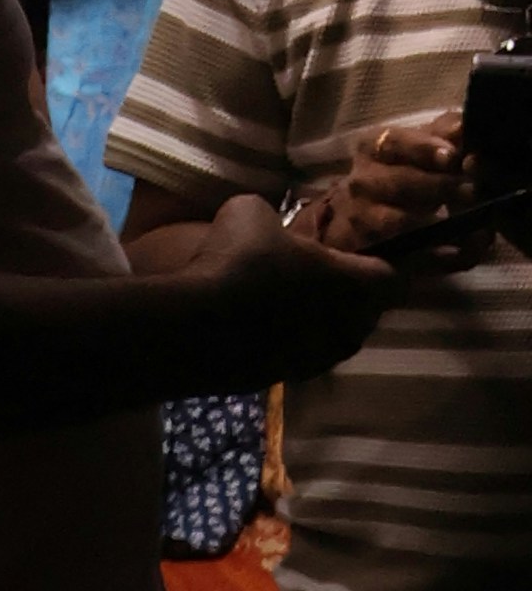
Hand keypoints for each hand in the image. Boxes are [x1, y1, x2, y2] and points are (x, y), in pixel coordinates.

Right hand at [179, 189, 393, 379]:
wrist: (196, 327)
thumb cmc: (239, 263)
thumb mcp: (253, 212)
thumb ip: (276, 219)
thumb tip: (270, 227)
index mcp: (355, 286)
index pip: (394, 277)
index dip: (387, 261)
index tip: (371, 250)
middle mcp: (349, 328)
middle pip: (366, 308)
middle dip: (349, 289)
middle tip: (319, 268)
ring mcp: (319, 360)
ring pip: (334, 334)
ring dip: (319, 315)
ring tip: (286, 295)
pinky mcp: (288, 378)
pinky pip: (302, 352)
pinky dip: (289, 337)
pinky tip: (257, 320)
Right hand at [284, 117, 485, 277]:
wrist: (358, 216)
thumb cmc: (399, 174)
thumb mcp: (417, 148)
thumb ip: (444, 134)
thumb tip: (465, 128)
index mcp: (374, 149)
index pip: (396, 143)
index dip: (424, 148)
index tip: (451, 157)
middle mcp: (361, 182)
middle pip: (399, 183)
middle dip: (438, 187)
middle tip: (472, 191)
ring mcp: (361, 220)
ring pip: (396, 223)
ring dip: (435, 226)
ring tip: (470, 228)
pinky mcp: (369, 254)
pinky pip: (405, 259)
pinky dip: (436, 258)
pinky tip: (459, 254)